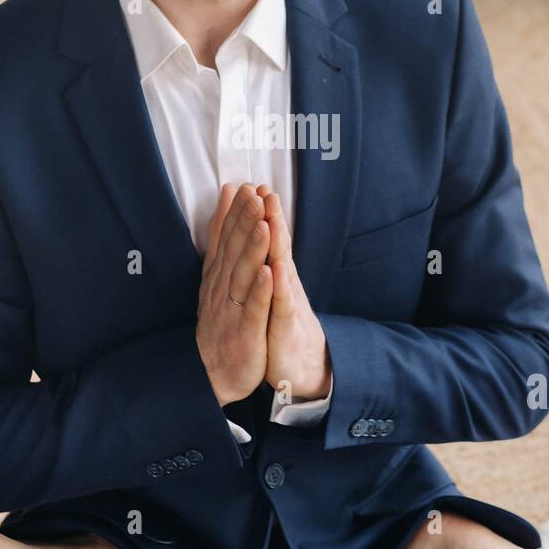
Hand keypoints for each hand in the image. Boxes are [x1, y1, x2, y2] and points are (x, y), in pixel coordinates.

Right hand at [196, 182, 272, 405]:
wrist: (216, 376)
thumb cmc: (222, 321)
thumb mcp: (217, 278)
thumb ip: (223, 238)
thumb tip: (227, 196)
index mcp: (217, 277)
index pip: (225, 239)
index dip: (235, 213)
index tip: (245, 187)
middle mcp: (221, 290)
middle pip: (233, 252)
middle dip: (243, 223)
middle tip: (254, 195)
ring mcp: (232, 312)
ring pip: (243, 277)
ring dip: (252, 250)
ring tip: (262, 224)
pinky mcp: (245, 334)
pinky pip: (253, 311)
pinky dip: (260, 291)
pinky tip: (269, 273)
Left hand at [255, 185, 331, 400]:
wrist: (297, 364)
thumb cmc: (279, 323)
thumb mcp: (268, 290)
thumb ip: (262, 260)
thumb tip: (257, 233)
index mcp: (273, 272)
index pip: (265, 237)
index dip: (257, 213)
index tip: (250, 184)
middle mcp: (282, 282)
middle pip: (276, 244)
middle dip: (270, 216)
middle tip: (264, 189)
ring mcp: (286, 301)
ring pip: (281, 266)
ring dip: (276, 241)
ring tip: (270, 217)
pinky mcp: (286, 324)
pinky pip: (281, 302)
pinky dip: (277, 284)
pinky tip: (274, 267)